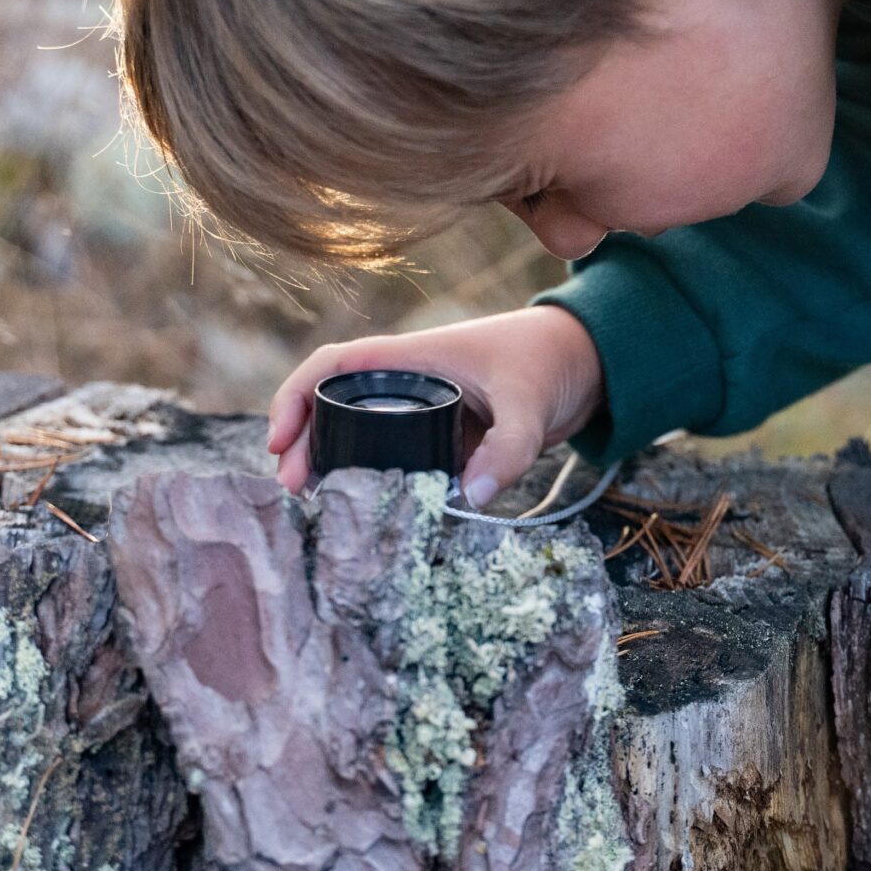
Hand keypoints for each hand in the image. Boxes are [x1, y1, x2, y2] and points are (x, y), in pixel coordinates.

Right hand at [267, 305, 603, 503]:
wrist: (589, 362)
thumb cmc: (550, 361)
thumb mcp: (530, 402)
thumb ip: (508, 448)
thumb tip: (468, 497)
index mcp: (413, 357)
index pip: (333, 365)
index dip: (296, 396)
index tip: (281, 441)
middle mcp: (409, 380)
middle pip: (334, 405)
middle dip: (305, 442)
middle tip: (296, 490)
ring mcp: (424, 410)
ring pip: (361, 434)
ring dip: (335, 463)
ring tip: (319, 503)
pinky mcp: (444, 437)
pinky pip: (398, 457)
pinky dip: (376, 480)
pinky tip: (371, 513)